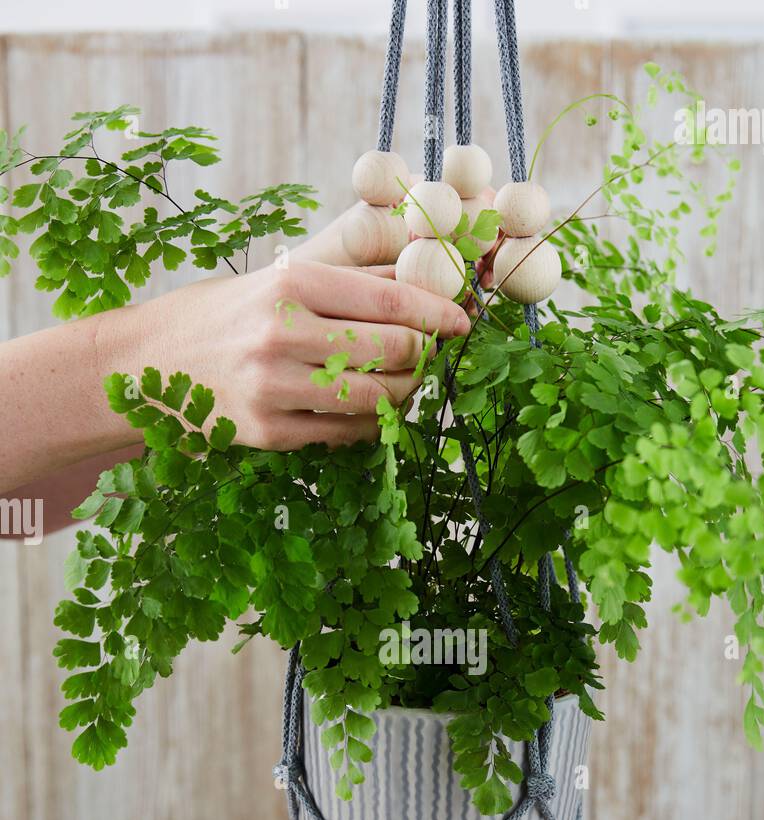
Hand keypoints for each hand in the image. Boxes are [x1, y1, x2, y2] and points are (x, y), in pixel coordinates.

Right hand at [122, 259, 469, 450]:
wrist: (142, 365)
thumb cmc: (218, 318)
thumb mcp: (273, 282)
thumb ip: (343, 286)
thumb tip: (420, 285)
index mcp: (290, 283)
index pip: (389, 302)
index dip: (438, 315)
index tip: (462, 322)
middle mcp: (283, 333)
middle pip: (393, 352)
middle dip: (426, 357)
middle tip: (434, 357)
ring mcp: (274, 388)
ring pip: (376, 400)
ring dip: (404, 396)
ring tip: (405, 386)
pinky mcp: (267, 433)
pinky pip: (345, 435)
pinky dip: (369, 427)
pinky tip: (369, 415)